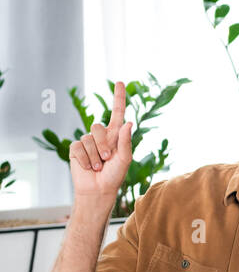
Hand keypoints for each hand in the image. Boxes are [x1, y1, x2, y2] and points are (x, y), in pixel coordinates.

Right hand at [68, 81, 132, 210]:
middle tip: (107, 159)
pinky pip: (78, 147)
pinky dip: (86, 160)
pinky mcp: (76, 149)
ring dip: (95, 155)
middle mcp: (101, 135)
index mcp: (116, 135)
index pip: (117, 112)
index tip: (119, 82)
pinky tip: (89, 167)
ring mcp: (87, 142)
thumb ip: (126, 141)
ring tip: (99, 166)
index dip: (118, 97)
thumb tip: (129, 122)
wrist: (98, 189)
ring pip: (88, 138)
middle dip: (104, 144)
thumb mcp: (125, 159)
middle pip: (98, 126)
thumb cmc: (114, 175)